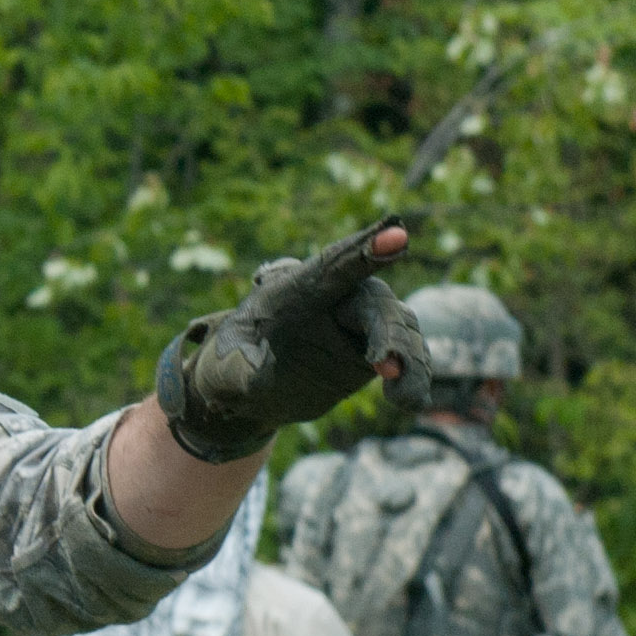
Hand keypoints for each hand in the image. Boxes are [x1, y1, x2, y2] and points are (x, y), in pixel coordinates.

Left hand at [155, 217, 429, 462]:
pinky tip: (411, 402)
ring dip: (407, 360)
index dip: (366, 249)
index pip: (337, 265)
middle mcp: (339, 299)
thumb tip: (253, 376)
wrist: (251, 388)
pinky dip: (413, 378)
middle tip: (384, 364)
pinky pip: (407, 359)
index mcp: (299, 289)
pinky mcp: (377, 351)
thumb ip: (236, 368)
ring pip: (400, 330)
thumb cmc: (232, 364)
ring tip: (401, 398)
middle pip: (375, 303)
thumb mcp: (222, 367)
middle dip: (386, 330)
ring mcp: (363, 324)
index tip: (397, 233)